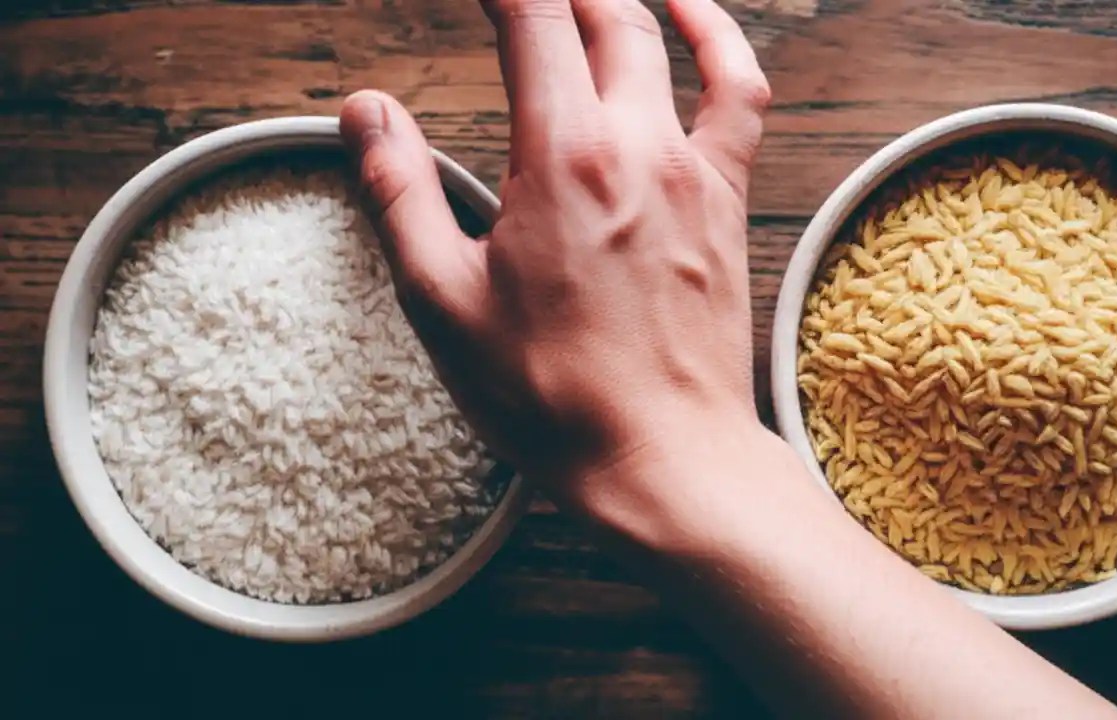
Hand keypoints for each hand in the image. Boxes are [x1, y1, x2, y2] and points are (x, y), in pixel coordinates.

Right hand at [340, 0, 769, 505]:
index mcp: (560, 158)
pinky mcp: (725, 200)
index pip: (531, 17)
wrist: (664, 458)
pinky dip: (718, 40)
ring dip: (616, 0)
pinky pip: (738, 94)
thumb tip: (366, 110)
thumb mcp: (444, 302)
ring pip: (661, 42)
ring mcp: (692, 167)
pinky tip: (692, 19)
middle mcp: (635, 143)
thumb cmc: (551, 395)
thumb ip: (400, 192)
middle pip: (597, 15)